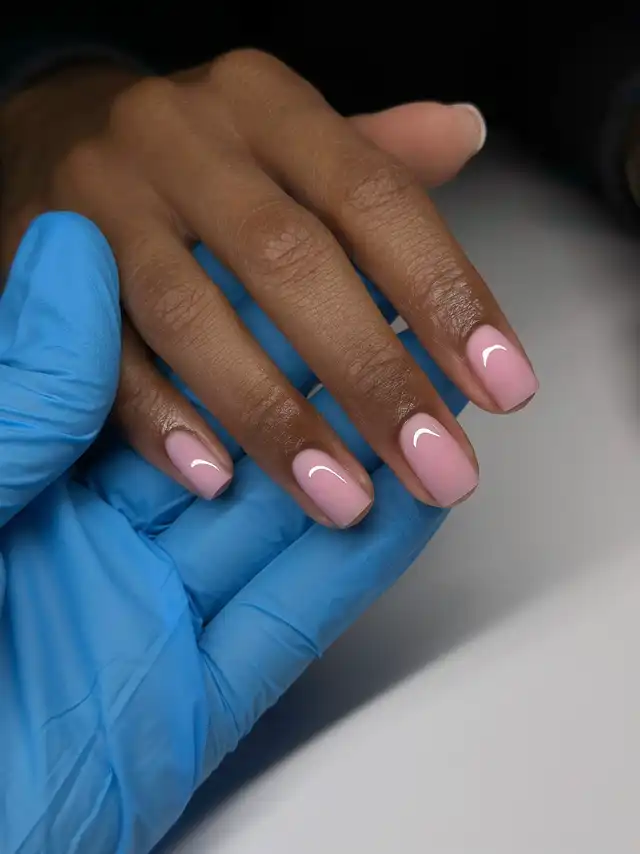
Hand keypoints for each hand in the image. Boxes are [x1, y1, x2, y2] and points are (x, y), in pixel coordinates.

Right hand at [0, 50, 536, 528]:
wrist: (53, 131)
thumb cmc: (201, 156)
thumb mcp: (286, 136)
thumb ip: (372, 152)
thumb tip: (465, 134)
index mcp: (265, 105)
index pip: (375, 197)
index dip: (445, 295)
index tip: (506, 387)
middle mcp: (183, 140)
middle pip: (292, 262)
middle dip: (373, 376)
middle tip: (438, 467)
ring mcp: (104, 201)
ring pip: (193, 316)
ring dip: (273, 417)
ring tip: (343, 498)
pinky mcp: (42, 264)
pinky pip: (103, 353)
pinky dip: (161, 419)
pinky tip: (218, 479)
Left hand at [0, 214, 464, 852]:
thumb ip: (25, 392)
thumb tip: (71, 255)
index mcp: (33, 480)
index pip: (150, 372)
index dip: (229, 310)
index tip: (293, 246)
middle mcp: (103, 540)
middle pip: (237, 438)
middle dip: (323, 373)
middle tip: (395, 308)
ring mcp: (159, 617)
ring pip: (281, 520)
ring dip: (363, 454)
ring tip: (434, 390)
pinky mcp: (199, 700)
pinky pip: (292, 617)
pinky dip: (360, 559)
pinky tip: (413, 498)